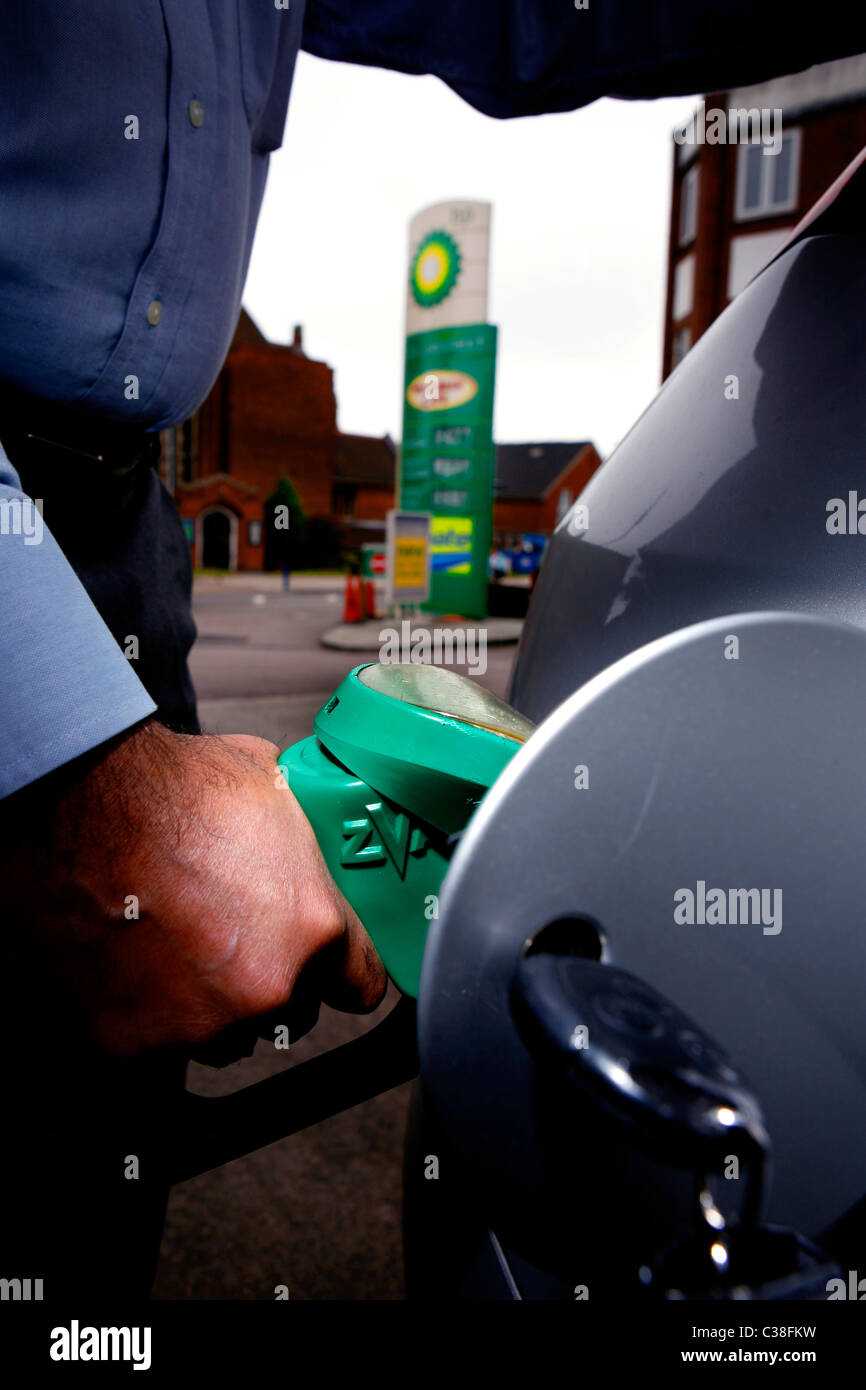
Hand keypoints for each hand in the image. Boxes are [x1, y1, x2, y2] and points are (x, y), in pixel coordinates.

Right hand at [1, 721, 385, 1055]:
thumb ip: (302, 840)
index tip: (324, 963)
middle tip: (230, 935)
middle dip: (268, 978)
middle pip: (288, 1010)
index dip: (339, 968)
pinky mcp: (133, 1045)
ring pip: (223, 1035)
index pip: (359, 985)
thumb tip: (306, 837)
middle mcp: (265, 989)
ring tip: (175, 944)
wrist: (77, 805)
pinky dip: (148, 1014)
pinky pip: (157, 1044)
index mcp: (313, 929)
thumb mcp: (270, 788)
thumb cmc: (167, 789)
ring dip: (209, 1003)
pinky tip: (133, 964)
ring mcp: (198, 1025)